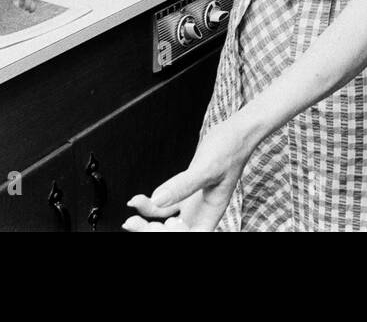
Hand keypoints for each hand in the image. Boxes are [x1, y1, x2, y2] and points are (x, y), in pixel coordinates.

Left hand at [123, 116, 260, 231]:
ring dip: (146, 223)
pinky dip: (149, 207)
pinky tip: (138, 200)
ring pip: (165, 224)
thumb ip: (182, 186)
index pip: (191, 235)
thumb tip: (156, 200)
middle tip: (133, 222)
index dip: (175, 234)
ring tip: (132, 214)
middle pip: (174, 233)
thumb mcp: (206, 168)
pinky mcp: (184, 194)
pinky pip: (163, 209)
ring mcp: (191, 205)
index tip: (165, 223)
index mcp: (211, 214)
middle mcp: (200, 214)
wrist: (234, 132)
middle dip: (152, 231)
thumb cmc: (230, 149)